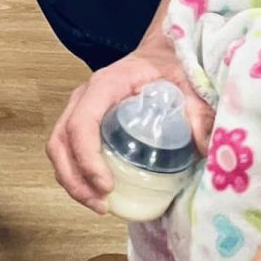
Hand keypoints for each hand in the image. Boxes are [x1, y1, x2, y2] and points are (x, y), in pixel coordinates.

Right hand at [49, 42, 214, 212]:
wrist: (160, 54)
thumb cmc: (169, 66)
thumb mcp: (188, 85)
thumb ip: (198, 112)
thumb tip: (203, 147)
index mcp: (106, 85)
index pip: (81, 122)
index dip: (86, 157)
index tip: (106, 185)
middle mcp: (85, 97)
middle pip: (60, 141)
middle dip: (74, 178)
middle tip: (101, 205)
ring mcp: (80, 109)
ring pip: (58, 148)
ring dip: (72, 181)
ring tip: (99, 205)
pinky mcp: (84, 122)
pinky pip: (68, 150)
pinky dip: (77, 175)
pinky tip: (98, 193)